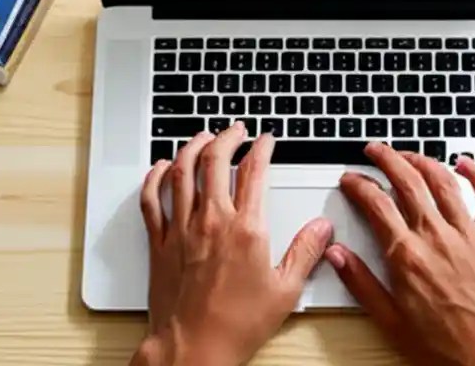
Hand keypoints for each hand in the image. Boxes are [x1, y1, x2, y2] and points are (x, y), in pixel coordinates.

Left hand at [131, 124, 333, 365]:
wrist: (193, 349)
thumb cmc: (236, 326)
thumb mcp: (285, 291)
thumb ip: (305, 253)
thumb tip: (321, 229)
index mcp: (246, 230)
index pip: (254, 172)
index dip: (261, 148)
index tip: (265, 141)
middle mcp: (212, 222)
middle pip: (214, 161)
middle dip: (226, 137)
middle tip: (235, 130)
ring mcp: (182, 230)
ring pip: (182, 172)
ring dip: (192, 148)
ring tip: (202, 138)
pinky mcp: (160, 244)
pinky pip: (152, 200)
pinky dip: (156, 178)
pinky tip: (162, 168)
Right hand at [326, 143, 474, 365]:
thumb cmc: (445, 349)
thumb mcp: (390, 322)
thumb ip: (361, 283)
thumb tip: (337, 255)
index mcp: (407, 257)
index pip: (376, 205)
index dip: (359, 186)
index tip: (350, 179)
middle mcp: (437, 238)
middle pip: (408, 182)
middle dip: (387, 159)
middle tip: (375, 150)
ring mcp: (468, 236)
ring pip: (443, 182)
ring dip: (423, 161)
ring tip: (408, 153)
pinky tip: (465, 163)